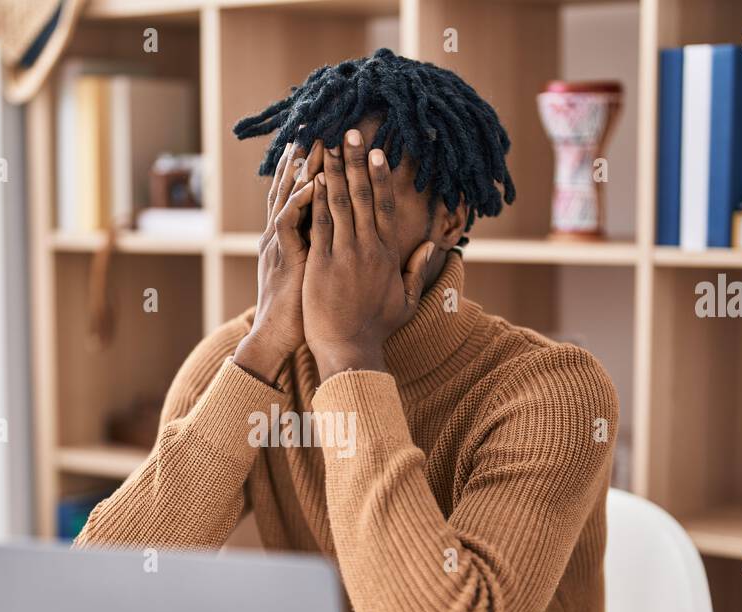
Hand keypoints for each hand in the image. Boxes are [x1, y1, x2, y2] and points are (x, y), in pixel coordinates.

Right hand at [233, 140, 321, 383]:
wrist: (278, 335)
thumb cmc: (302, 311)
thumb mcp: (314, 275)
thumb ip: (324, 251)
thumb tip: (344, 236)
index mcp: (289, 238)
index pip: (299, 195)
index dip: (309, 171)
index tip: (324, 146)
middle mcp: (281, 234)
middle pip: (291, 187)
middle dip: (302, 158)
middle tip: (314, 128)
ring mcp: (279, 243)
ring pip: (288, 197)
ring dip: (300, 169)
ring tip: (313, 142)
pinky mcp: (283, 256)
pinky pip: (288, 222)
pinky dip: (299, 201)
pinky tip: (311, 182)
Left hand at [301, 129, 435, 381]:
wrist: (349, 349)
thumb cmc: (375, 329)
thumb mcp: (405, 301)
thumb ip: (417, 271)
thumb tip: (430, 247)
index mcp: (386, 254)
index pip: (382, 206)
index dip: (378, 177)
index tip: (376, 151)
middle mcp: (366, 248)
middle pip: (361, 195)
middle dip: (354, 161)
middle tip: (349, 131)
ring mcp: (343, 253)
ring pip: (338, 203)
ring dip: (332, 171)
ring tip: (326, 144)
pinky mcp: (321, 263)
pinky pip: (319, 223)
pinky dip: (316, 199)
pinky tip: (311, 177)